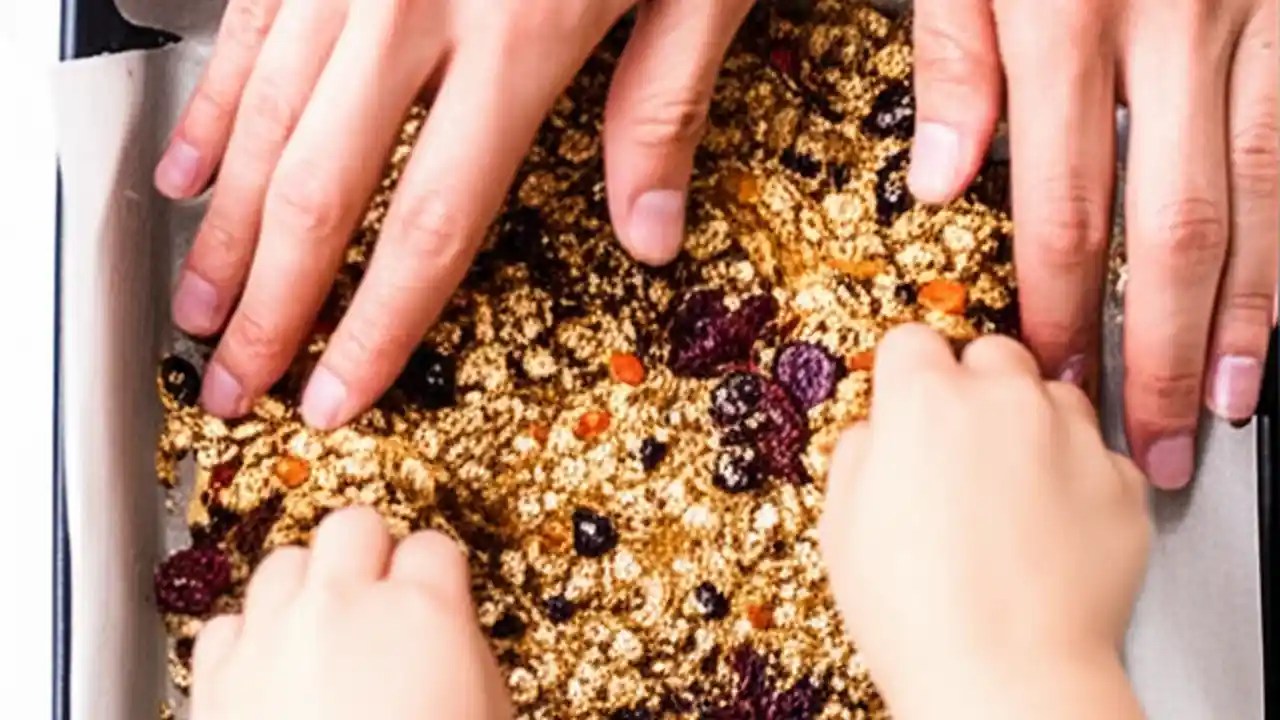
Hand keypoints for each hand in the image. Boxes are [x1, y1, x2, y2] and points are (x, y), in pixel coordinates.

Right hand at [156, 0, 753, 427]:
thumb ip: (661, 107)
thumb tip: (646, 235)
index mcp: (521, 35)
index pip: (431, 223)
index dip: (376, 325)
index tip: (336, 396)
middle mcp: (417, 3)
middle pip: (323, 190)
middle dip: (271, 304)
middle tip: (230, 383)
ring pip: (265, 116)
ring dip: (225, 225)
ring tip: (199, 305)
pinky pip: (253, 29)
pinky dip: (216, 105)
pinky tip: (192, 167)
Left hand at [190, 507, 510, 719]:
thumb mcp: (486, 713)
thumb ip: (463, 656)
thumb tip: (447, 634)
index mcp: (423, 612)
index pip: (433, 546)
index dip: (435, 572)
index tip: (435, 592)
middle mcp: (343, 606)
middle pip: (353, 523)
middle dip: (368, 552)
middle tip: (378, 591)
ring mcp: (273, 634)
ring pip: (284, 561)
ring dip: (306, 586)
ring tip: (320, 630)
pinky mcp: (217, 674)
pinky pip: (228, 621)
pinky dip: (248, 636)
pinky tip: (270, 667)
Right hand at [819, 326, 1150, 719]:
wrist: (1005, 677)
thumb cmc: (913, 612)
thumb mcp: (841, 525)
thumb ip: (858, 451)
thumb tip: (877, 431)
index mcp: (924, 402)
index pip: (912, 340)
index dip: (905, 374)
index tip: (907, 401)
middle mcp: (1003, 402)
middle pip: (991, 354)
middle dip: (975, 389)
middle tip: (961, 449)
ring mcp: (1071, 438)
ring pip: (1052, 396)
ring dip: (1032, 424)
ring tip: (1011, 491)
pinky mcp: (1121, 482)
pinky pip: (1099, 456)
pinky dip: (1079, 479)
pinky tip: (1051, 529)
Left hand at [906, 0, 1277, 488]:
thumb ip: (955, 57)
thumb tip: (945, 183)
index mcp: (1067, 16)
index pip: (1066, 202)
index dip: (1065, 304)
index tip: (1057, 377)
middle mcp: (1173, 23)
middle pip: (1175, 220)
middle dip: (1163, 343)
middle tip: (1159, 438)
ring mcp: (1253, 14)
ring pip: (1261, 187)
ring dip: (1249, 305)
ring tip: (1230, 397)